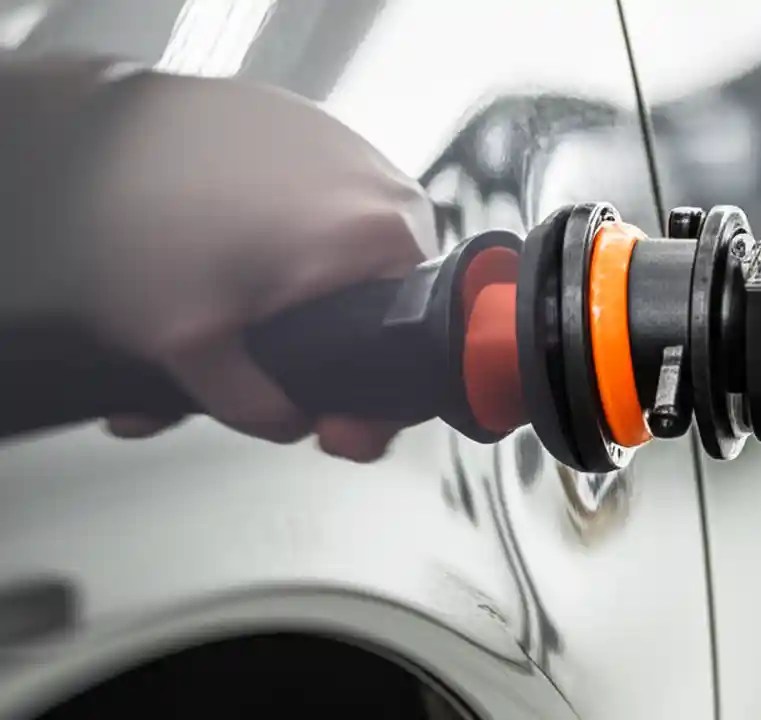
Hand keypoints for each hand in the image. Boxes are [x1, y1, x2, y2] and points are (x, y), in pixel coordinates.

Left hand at [71, 71, 432, 460]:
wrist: (91, 123)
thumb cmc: (141, 211)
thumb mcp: (194, 346)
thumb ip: (259, 409)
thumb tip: (288, 419)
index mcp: (385, 239)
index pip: (416, 353)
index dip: (369, 407)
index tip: (331, 427)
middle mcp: (389, 188)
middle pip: (379, 306)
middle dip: (321, 348)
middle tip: (256, 359)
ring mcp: (354, 151)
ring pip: (348, 257)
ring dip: (298, 291)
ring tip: (230, 296)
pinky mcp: (317, 131)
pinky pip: (322, 208)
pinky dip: (283, 238)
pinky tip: (228, 248)